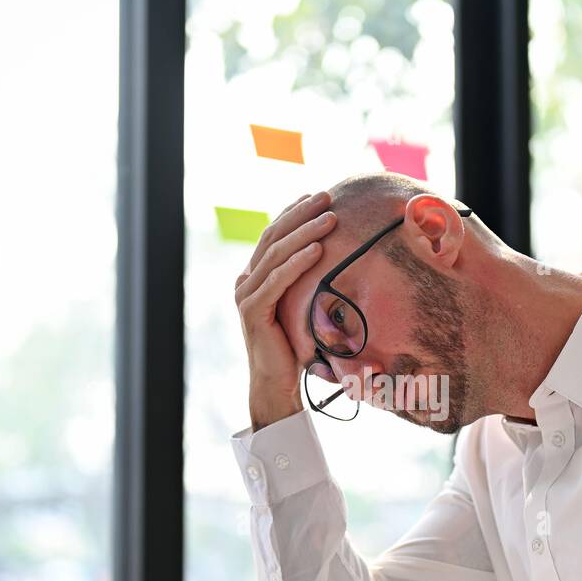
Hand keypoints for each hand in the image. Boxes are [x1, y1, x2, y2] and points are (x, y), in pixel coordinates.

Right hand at [236, 190, 337, 430]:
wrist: (276, 384)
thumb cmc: (295, 348)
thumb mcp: (302, 307)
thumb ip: (307, 283)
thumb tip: (335, 258)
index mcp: (254, 276)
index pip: (274, 235)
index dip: (294, 213)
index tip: (317, 197)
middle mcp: (245, 281)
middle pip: (273, 237)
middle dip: (301, 214)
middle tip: (327, 196)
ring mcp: (246, 295)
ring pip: (276, 254)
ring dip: (304, 232)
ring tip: (329, 218)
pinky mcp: (253, 311)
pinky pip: (277, 281)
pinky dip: (297, 263)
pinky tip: (317, 249)